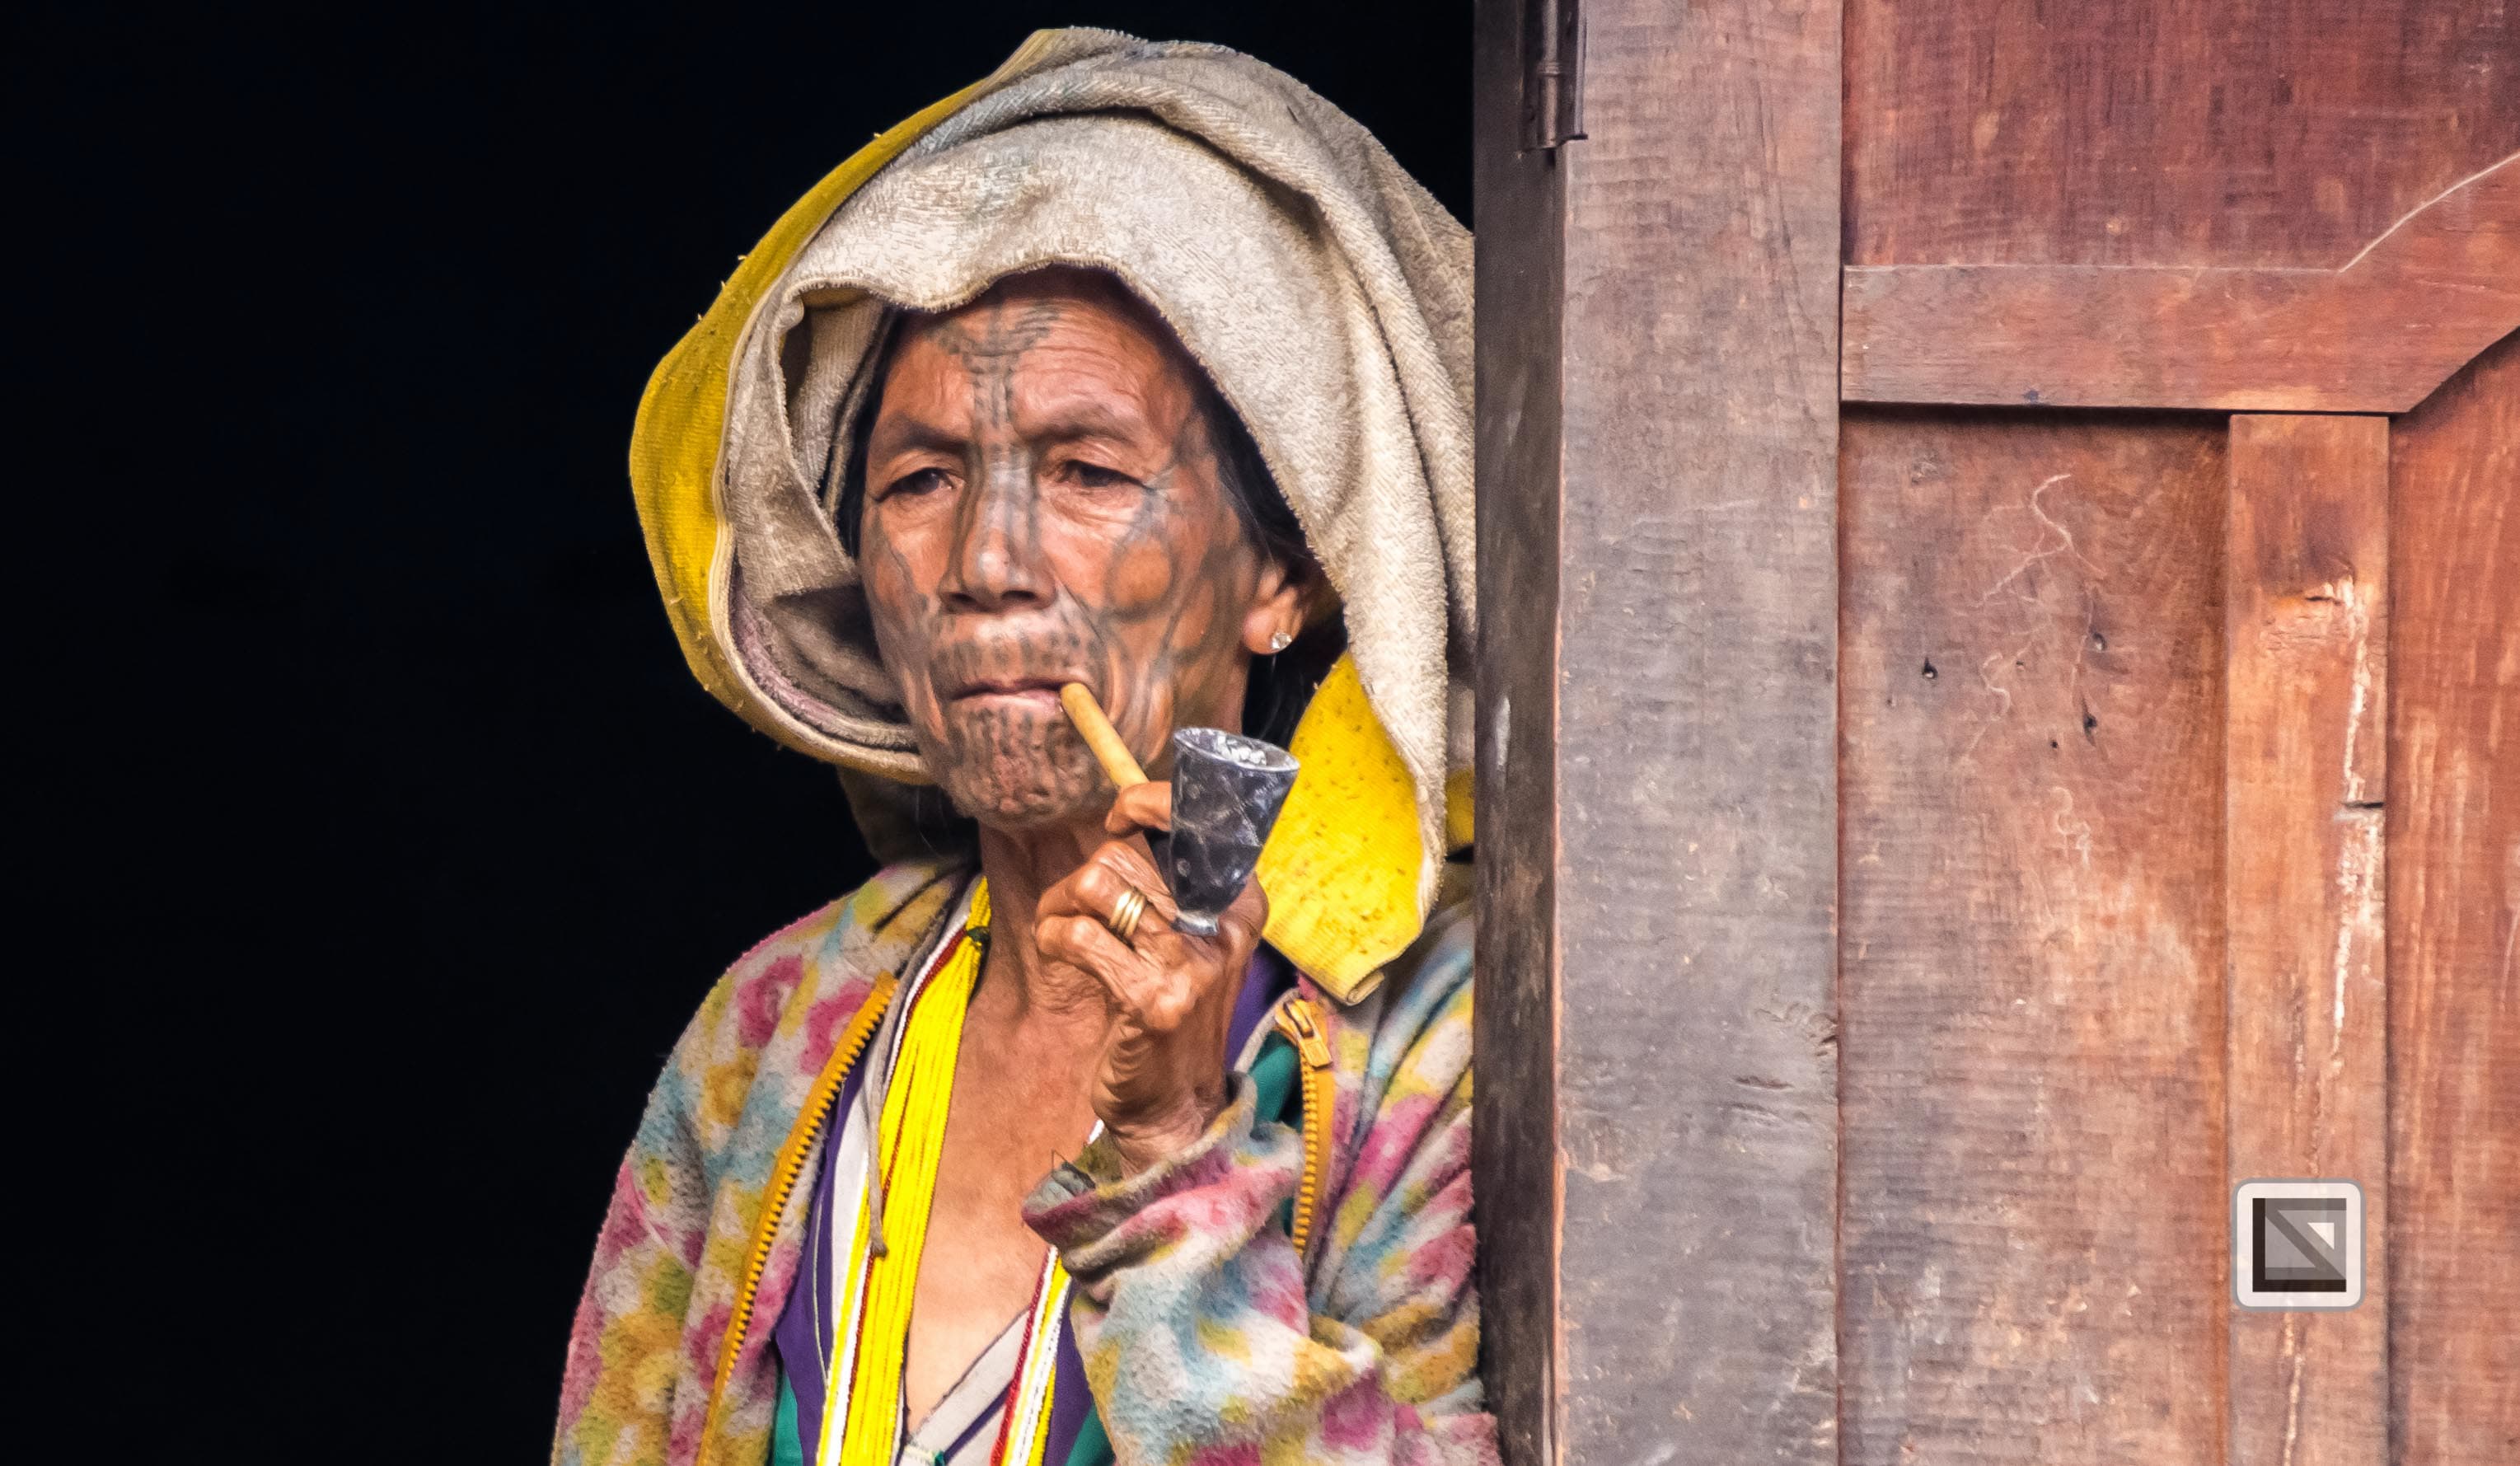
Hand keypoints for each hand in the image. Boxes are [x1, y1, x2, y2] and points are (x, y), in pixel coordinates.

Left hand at [1035, 782, 1268, 1173]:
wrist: (1175, 1107)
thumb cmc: (1172, 1014)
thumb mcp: (1189, 946)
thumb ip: (1169, 888)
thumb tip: (1124, 819)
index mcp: (1239, 905)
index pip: (1197, 823)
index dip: (1146, 805)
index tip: (1117, 818)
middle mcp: (1222, 929)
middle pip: (1123, 857)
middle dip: (1077, 880)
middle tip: (1068, 910)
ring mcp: (1191, 965)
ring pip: (1097, 886)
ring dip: (1058, 907)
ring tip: (1059, 931)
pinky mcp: (1154, 1000)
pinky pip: (1081, 938)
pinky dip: (1054, 939)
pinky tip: (1059, 956)